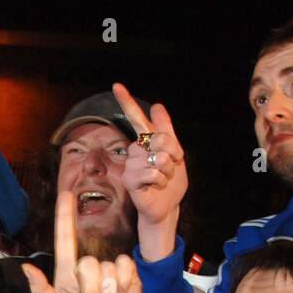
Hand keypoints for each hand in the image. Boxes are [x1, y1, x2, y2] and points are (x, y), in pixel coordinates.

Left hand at [22, 190, 162, 292]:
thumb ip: (42, 292)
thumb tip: (26, 268)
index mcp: (67, 275)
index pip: (65, 240)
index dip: (65, 216)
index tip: (66, 194)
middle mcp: (87, 269)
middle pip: (88, 264)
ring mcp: (108, 271)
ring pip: (107, 268)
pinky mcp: (128, 275)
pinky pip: (124, 267)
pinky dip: (123, 287)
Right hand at [113, 83, 186, 260]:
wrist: (167, 206)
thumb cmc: (171, 182)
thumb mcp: (176, 154)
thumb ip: (167, 131)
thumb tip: (157, 105)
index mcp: (146, 141)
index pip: (135, 118)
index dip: (126, 101)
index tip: (116, 85)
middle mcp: (135, 150)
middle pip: (160, 139)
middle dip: (173, 154)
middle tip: (170, 168)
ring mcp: (130, 164)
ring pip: (158, 157)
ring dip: (168, 170)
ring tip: (163, 179)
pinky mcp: (130, 179)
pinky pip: (151, 172)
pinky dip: (161, 180)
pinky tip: (157, 186)